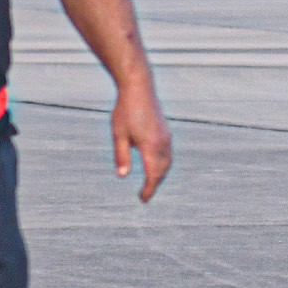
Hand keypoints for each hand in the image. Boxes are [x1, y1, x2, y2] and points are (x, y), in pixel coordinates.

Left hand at [112, 85, 171, 201]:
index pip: (152, 175)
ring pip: (167, 163)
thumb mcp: (118, 134)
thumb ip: (122, 156)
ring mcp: (166, 137)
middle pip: (162, 171)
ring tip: (150, 183)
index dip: (149, 190)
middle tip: (145, 195)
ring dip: (160, 175)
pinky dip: (163, 165)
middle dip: (155, 185)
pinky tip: (155, 166)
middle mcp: (162, 143)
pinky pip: (168, 155)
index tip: (143, 200)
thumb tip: (123, 176)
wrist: (139, 87)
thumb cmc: (125, 110)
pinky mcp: (166, 132)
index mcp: (150, 145)